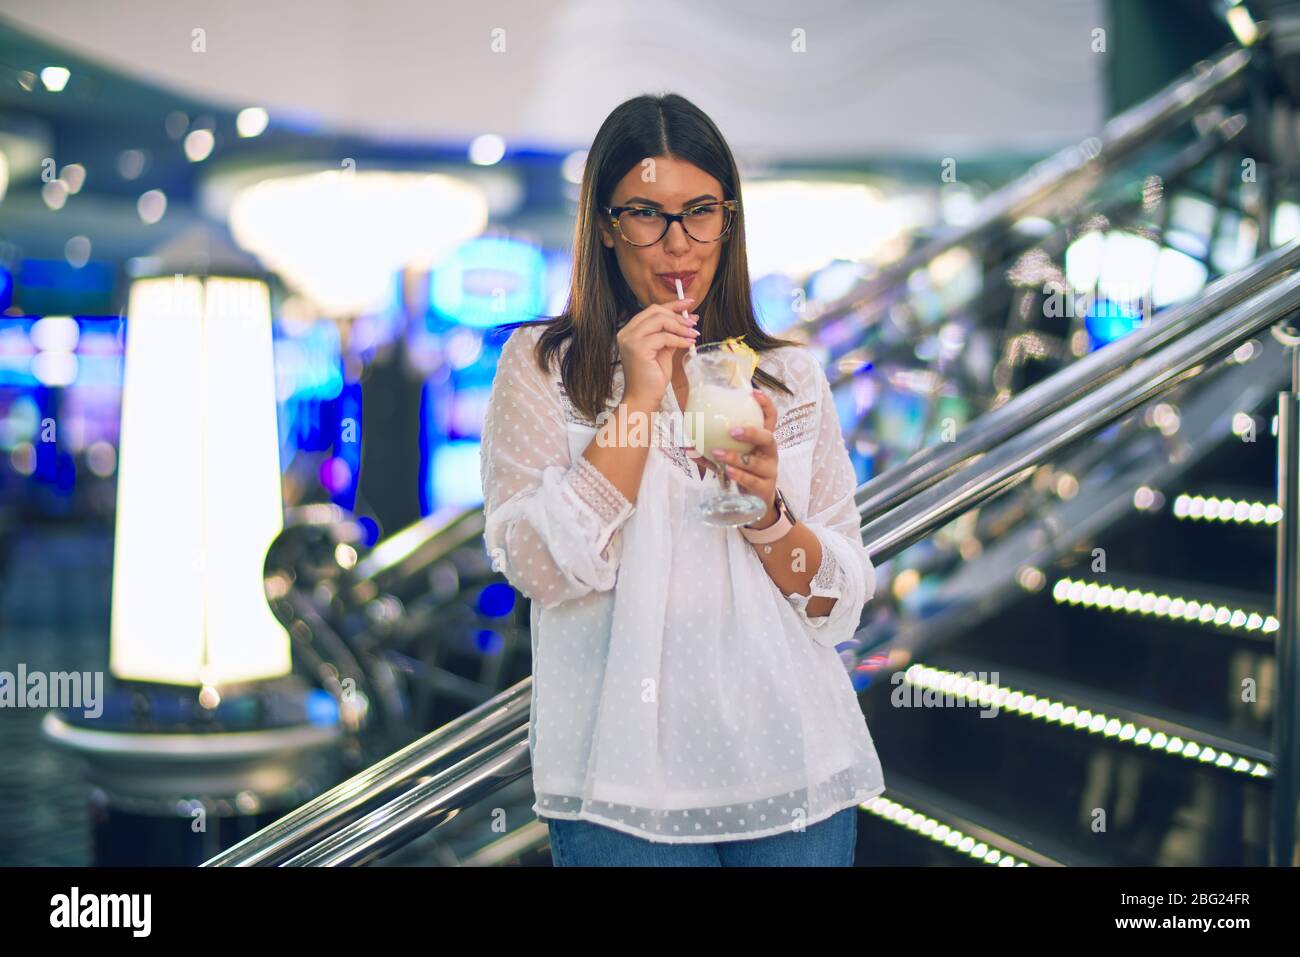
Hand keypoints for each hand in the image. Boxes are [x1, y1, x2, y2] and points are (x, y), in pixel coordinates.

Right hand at [616, 300, 700, 408]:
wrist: (643, 399)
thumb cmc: (652, 378)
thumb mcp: (664, 351)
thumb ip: (672, 334)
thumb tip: (689, 319)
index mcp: (630, 331)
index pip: (652, 310)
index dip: (672, 304)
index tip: (689, 303)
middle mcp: (626, 333)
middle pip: (655, 311)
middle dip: (677, 314)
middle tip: (693, 323)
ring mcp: (630, 340)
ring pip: (660, 321)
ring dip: (680, 326)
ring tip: (693, 334)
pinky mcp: (637, 348)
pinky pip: (664, 336)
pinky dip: (679, 339)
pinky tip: (688, 344)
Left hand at [711, 389, 778, 522]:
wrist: (756, 504)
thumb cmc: (744, 473)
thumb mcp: (734, 458)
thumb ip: (715, 448)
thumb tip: (688, 443)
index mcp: (763, 441)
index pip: (770, 419)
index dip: (765, 405)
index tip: (754, 393)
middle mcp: (770, 454)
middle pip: (768, 438)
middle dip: (752, 432)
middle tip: (732, 430)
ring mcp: (769, 471)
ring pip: (755, 462)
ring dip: (735, 456)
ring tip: (718, 453)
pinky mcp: (765, 488)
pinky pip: (751, 480)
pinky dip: (738, 475)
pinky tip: (727, 471)